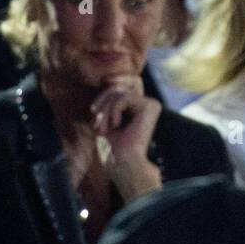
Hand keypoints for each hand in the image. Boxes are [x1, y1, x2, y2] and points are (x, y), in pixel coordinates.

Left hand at [91, 77, 161, 199]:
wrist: (123, 164)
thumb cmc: (113, 149)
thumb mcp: (106, 118)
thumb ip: (110, 99)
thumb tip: (111, 79)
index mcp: (136, 108)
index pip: (119, 86)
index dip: (104, 93)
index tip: (93, 110)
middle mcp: (146, 104)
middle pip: (118, 86)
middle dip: (102, 102)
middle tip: (97, 124)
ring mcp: (150, 104)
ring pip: (119, 92)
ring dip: (106, 111)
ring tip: (103, 129)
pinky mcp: (151, 106)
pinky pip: (125, 97)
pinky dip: (114, 110)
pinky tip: (115, 125)